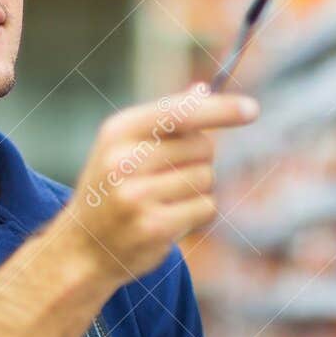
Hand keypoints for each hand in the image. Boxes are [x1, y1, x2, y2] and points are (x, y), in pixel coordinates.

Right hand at [59, 86, 258, 285]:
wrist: (83, 248)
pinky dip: (197, 212)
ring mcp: (137, 195)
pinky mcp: (154, 226)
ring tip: (165, 199)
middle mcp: (124, 160)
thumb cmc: (111, 188)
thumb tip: (204, 89)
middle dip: (200, 159)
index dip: (220, 110)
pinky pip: (205, 207)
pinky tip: (169, 218)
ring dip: (197, 189)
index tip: (252, 110)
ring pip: (206, 178)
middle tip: (171, 175)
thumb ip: (165, 117)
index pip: (180, 112)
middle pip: (202, 146)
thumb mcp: (124, 146)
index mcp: (119, 131)